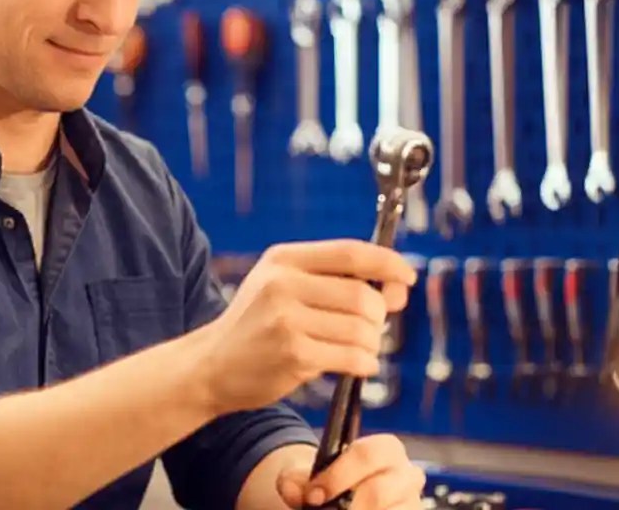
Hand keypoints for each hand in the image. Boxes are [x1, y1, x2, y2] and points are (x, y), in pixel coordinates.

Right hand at [195, 240, 416, 414]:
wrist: (212, 365)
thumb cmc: (257, 325)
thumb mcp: (281, 286)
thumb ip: (333, 281)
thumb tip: (397, 288)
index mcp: (283, 260)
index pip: (350, 253)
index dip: (387, 263)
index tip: (407, 277)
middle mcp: (283, 284)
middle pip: (363, 295)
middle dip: (379, 316)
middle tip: (371, 328)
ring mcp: (286, 319)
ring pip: (362, 329)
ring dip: (372, 344)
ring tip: (357, 349)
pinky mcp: (293, 354)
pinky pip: (352, 357)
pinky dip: (364, 363)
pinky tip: (355, 364)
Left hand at [278, 435, 424, 508]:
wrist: (344, 495)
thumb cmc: (332, 482)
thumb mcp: (312, 476)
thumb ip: (295, 478)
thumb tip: (291, 488)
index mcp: (387, 449)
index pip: (367, 454)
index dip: (337, 476)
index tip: (314, 496)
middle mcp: (408, 474)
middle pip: (378, 492)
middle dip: (346, 506)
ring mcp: (413, 502)